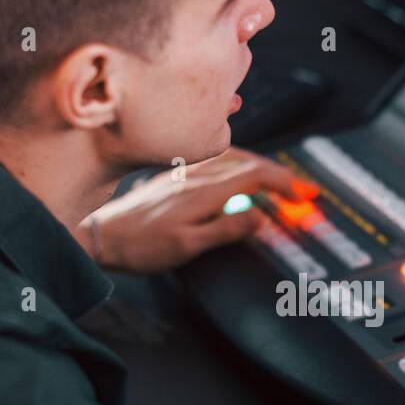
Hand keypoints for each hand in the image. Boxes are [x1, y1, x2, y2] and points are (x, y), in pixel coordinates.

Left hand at [78, 148, 305, 272]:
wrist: (101, 236)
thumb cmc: (140, 246)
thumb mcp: (186, 246)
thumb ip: (225, 229)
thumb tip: (260, 218)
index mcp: (204, 191)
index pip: (255, 175)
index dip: (284, 183)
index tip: (303, 195)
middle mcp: (196, 175)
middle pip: (249, 162)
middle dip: (280, 174)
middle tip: (302, 190)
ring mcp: (185, 173)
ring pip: (234, 158)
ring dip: (261, 167)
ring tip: (279, 183)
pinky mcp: (176, 177)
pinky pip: (217, 161)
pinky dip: (239, 165)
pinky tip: (240, 173)